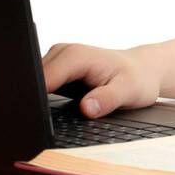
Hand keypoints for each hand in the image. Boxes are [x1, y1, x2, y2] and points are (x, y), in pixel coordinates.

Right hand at [42, 43, 163, 117]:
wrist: (142, 70)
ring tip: (53, 111)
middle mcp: (62, 53)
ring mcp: (57, 60)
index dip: (36, 100)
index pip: (42, 80)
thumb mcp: (129, 91)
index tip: (37, 118)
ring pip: (33, 83)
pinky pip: (39, 84)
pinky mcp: (55, 69)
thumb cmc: (137, 79)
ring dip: (36, 100)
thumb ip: (108, 99)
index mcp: (76, 56)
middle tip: (45, 121)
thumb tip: (87, 108)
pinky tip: (53, 106)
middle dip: (34, 102)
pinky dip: (41, 97)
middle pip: (32, 82)